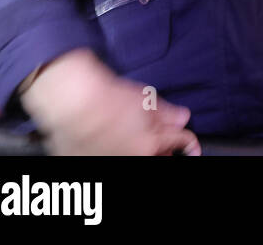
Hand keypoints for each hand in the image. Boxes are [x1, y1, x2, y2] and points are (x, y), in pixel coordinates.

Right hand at [19, 49, 198, 155]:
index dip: (188, 142)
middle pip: (156, 158)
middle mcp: (131, 160)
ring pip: (132, 158)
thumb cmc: (107, 99)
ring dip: (137, 150)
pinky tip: (108, 140)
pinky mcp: (85, 162)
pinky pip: (106, 157)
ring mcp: (108, 162)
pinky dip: (111, 151)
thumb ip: (168, 113)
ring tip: (130, 137)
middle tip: (163, 143)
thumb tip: (182, 118)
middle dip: (164, 151)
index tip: (190, 145)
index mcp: (149, 147)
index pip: (179, 145)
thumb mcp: (146, 101)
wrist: (71, 101)